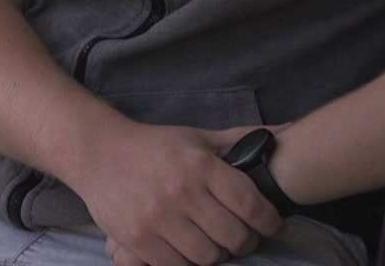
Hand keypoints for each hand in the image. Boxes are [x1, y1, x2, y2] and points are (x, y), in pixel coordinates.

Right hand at [67, 122, 283, 265]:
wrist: (98, 153)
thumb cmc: (154, 146)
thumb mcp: (197, 137)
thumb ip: (238, 141)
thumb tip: (286, 132)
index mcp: (200, 165)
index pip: (250, 204)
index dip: (269, 222)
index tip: (272, 226)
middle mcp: (181, 192)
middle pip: (233, 237)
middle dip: (245, 242)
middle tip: (243, 238)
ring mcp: (158, 218)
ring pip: (208, 256)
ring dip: (217, 254)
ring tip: (214, 243)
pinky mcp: (138, 238)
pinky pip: (177, 265)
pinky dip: (187, 261)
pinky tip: (188, 247)